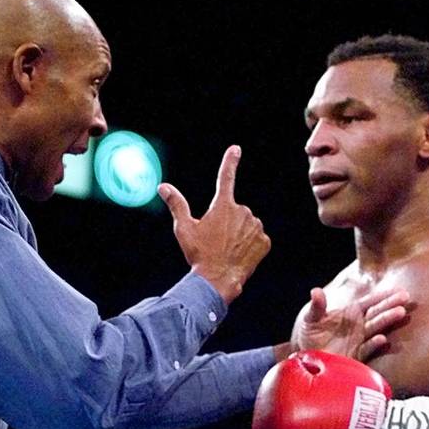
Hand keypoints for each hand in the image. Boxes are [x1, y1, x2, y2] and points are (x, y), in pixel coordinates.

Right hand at [159, 146, 270, 303]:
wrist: (218, 280)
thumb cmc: (199, 254)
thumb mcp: (183, 229)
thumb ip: (176, 204)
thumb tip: (163, 187)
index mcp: (223, 206)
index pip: (226, 177)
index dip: (230, 161)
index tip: (236, 149)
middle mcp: (243, 212)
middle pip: (235, 212)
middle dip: (228, 222)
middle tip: (216, 241)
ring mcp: (256, 227)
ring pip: (247, 225)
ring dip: (239, 234)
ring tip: (226, 251)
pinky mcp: (265, 242)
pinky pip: (257, 239)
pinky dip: (250, 246)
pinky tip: (239, 256)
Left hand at [297, 286, 409, 358]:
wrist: (309, 357)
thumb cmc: (311, 335)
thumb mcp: (312, 319)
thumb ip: (317, 306)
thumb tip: (316, 291)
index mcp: (351, 313)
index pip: (369, 302)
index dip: (382, 296)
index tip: (396, 289)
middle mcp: (359, 325)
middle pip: (377, 312)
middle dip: (390, 305)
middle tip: (405, 297)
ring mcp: (359, 340)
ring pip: (376, 328)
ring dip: (387, 320)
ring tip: (399, 312)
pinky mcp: (356, 355)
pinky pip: (367, 348)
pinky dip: (374, 344)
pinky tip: (382, 339)